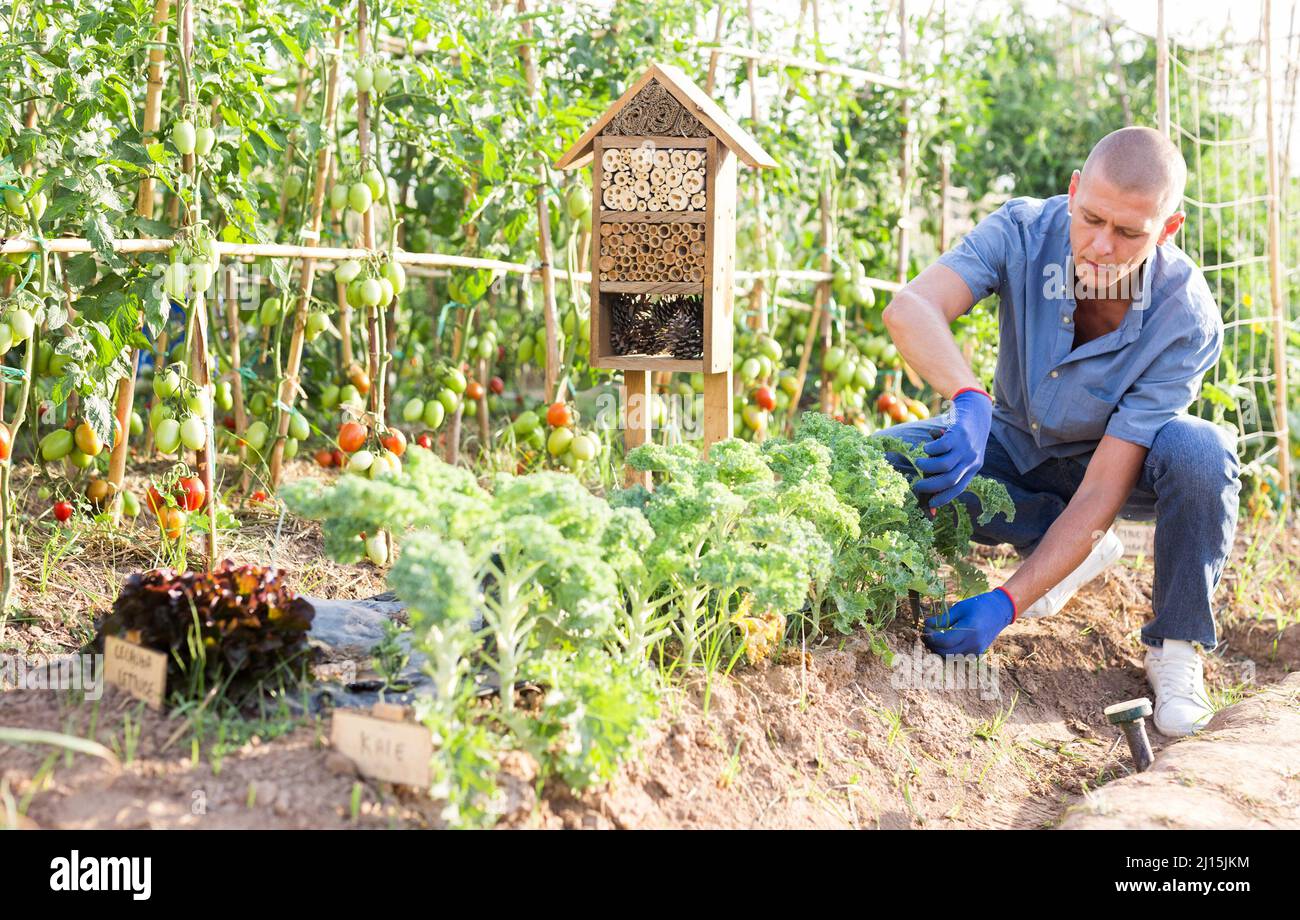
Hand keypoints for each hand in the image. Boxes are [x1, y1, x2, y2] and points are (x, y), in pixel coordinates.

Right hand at [913, 388, 992, 508]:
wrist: (977, 410)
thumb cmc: (964, 437)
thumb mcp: (963, 454)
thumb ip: (950, 469)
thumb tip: (932, 491)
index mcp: (973, 468)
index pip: (958, 488)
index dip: (944, 498)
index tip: (930, 505)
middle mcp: (971, 460)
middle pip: (950, 480)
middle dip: (931, 486)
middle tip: (917, 486)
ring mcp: (965, 447)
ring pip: (944, 465)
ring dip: (927, 467)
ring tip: (919, 463)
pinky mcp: (958, 434)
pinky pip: (941, 447)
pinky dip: (929, 450)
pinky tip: (927, 447)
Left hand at [923, 587, 1017, 655]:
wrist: (1000, 611)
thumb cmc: (979, 606)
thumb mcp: (960, 608)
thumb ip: (943, 619)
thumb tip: (927, 624)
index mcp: (970, 630)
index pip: (944, 641)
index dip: (931, 638)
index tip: (925, 630)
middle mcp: (974, 643)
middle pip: (946, 652)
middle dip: (933, 645)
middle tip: (927, 634)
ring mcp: (976, 650)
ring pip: (951, 657)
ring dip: (939, 649)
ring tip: (934, 637)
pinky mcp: (976, 653)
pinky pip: (958, 656)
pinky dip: (948, 651)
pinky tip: (944, 641)